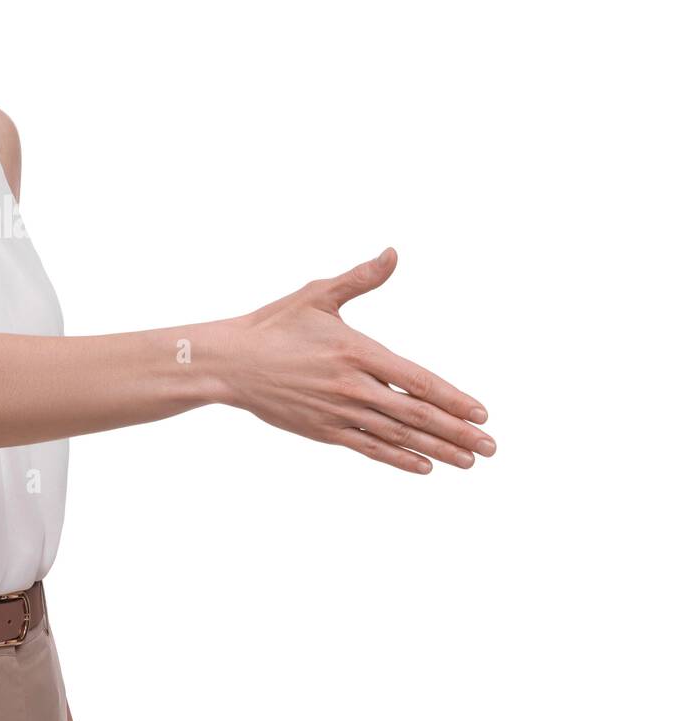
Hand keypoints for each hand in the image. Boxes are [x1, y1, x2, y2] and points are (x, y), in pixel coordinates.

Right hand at [224, 247, 495, 473]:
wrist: (230, 362)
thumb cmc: (274, 324)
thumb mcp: (317, 295)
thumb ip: (360, 278)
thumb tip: (392, 254)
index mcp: (356, 351)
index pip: (416, 381)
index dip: (452, 399)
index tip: (481, 413)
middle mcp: (351, 386)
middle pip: (415, 414)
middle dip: (456, 432)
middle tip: (490, 447)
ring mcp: (337, 411)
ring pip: (397, 435)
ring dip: (437, 449)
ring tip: (468, 461)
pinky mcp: (322, 430)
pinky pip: (368, 447)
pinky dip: (398, 458)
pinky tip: (424, 465)